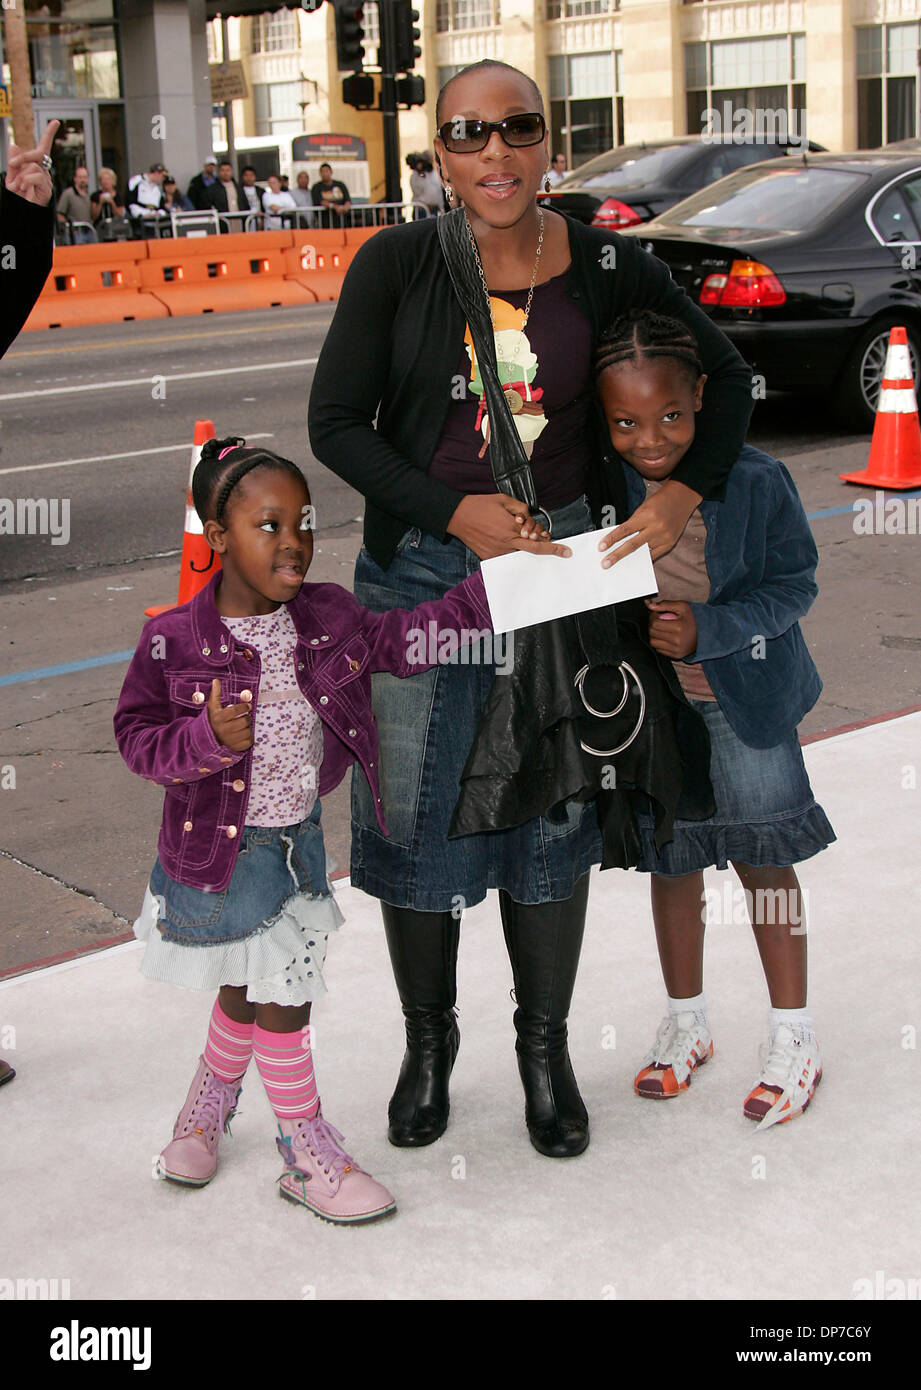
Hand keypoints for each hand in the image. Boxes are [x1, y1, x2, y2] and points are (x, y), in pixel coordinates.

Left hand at [4, 120, 59, 205]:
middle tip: (12, 164)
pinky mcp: (47, 188)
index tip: (55, 122)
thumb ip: (14, 163)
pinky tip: (23, 188)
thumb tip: (14, 146)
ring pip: (34, 166)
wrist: (22, 212)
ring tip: (19, 186)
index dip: (49, 134)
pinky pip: (36, 176)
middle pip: (38, 154)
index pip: (43, 148)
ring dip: (22, 175)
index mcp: (35, 165)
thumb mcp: (11, 177)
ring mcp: (46, 179)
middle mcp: (43, 170)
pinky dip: (26, 180)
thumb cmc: (19, 197)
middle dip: (23, 157)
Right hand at [207, 678, 253, 751]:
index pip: (235, 711)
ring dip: (248, 728)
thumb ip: (215, 694)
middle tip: (245, 716)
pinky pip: (249, 741)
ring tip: (242, 726)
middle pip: (244, 721)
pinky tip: (242, 734)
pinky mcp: (235, 748)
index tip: (248, 706)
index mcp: (219, 718)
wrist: (207, 739)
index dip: (244, 707)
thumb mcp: (213, 707)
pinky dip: (249, 737)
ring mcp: (230, 740)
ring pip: (248, 731)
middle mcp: (224, 730)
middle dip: (247, 717)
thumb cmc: (213, 720)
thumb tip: (216, 681)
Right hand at [447, 492, 570, 559]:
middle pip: (533, 551)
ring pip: (520, 555)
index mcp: (511, 527)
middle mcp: (506, 541)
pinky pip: (506, 557)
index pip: (538, 539)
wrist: (457, 516)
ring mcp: (497, 551)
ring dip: (527, 548)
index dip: (553, 545)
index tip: (565, 550)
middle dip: (550, 551)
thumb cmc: (479, 505)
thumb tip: (529, 518)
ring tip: (525, 538)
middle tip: (563, 553)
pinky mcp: (489, 556)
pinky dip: (513, 551)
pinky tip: (511, 542)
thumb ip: (521, 508)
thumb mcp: (504, 500)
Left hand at [599, 479, 700, 565]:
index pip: (625, 530)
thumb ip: (632, 523)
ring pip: (642, 552)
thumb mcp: (643, 508)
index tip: (601, 547)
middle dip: (617, 555)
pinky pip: (653, 555)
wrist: (683, 498)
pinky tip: (633, 563)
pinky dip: (643, 559)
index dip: (611, 539)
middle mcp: (656, 527)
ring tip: (617, 566)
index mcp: (647, 516)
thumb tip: (618, 539)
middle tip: (605, 564)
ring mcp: (664, 537)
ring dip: (629, 559)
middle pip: (632, 545)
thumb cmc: (660, 501)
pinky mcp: (670, 543)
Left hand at [646, 600, 697, 658]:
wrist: (705, 634)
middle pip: (652, 633)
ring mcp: (676, 649)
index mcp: (679, 627)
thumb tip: (650, 606)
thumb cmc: (693, 620)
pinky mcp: (675, 655)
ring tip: (660, 629)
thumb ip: (666, 604)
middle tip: (658, 621)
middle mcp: (677, 640)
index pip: (655, 623)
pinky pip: (659, 649)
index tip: (657, 615)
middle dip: (652, 625)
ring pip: (653, 642)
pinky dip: (659, 643)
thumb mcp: (683, 607)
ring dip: (654, 635)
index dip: (653, 617)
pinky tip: (665, 637)